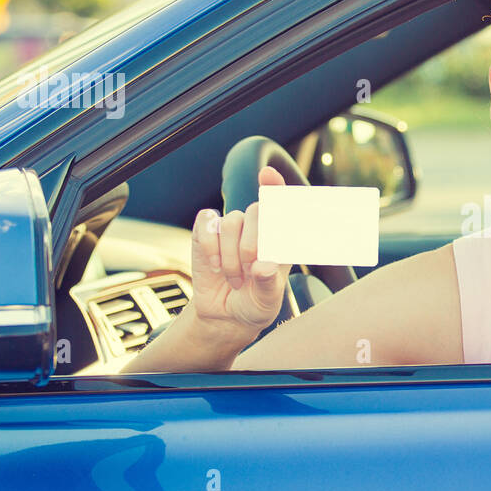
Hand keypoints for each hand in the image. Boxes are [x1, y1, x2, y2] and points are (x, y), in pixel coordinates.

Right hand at [189, 166, 293, 335]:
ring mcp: (232, 228)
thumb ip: (268, 284)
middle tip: (248, 270)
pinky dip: (209, 245)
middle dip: (252, 244)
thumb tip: (263, 265)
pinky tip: (215, 265)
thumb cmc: (254, 304)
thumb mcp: (267, 301)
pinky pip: (206, 222)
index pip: (284, 206)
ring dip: (230, 255)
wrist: (225, 314)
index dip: (277, 188)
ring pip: (232, 221)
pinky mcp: (207, 232)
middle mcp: (258, 228)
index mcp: (281, 239)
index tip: (268, 176)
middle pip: (258, 210)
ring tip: (234, 279)